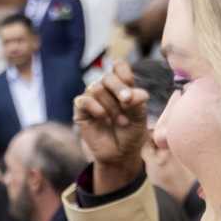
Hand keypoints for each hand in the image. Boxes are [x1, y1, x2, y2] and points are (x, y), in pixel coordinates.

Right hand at [72, 64, 150, 193]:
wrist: (121, 154)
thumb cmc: (132, 133)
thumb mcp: (140, 116)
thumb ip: (138, 102)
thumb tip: (135, 93)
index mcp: (121, 85)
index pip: (118, 67)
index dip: (124, 74)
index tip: (131, 87)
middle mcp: (105, 89)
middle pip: (107, 77)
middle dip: (119, 88)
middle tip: (127, 101)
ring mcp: (92, 99)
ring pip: (96, 88)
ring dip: (110, 105)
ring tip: (119, 120)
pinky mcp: (80, 111)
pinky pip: (83, 100)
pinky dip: (95, 107)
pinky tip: (103, 117)